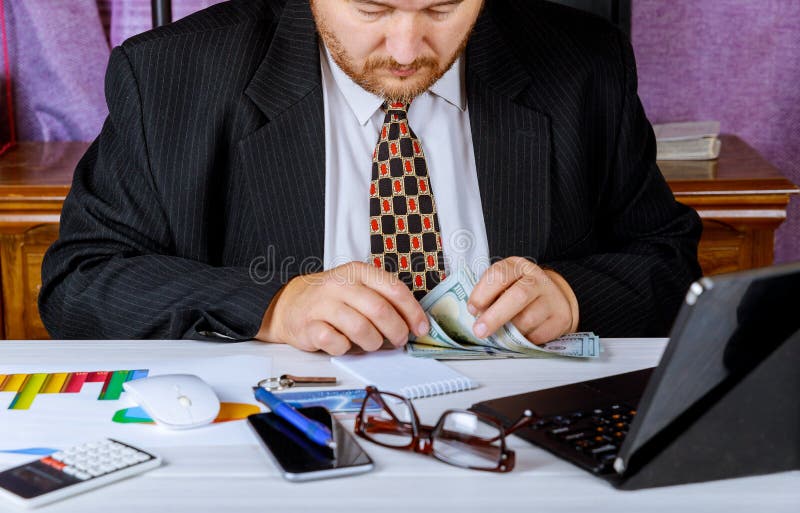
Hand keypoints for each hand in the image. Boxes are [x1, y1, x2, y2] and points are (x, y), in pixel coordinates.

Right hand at [255, 262, 429, 354]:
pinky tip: (345, 344)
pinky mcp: (309, 326)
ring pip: (360, 328)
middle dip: (396, 330)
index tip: (421, 328)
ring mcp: (322, 305)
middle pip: (379, 310)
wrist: (290, 303)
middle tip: (399, 341)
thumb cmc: (333, 298)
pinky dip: (345, 348)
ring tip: (372, 344)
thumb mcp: (358, 287)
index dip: (412, 311)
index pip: (394, 289)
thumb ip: (383, 299)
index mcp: (358, 272)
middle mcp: (340, 285)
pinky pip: (336, 342)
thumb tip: (413, 323)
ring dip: (373, 342)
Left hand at [467, 257, 578, 344]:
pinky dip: (524, 340)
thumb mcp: (505, 284)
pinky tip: (522, 335)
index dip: (482, 293)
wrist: (555, 298)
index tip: (472, 309)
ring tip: (503, 332)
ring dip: (510, 331)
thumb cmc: (520, 292)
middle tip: (479, 331)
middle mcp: (537, 279)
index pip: (499, 275)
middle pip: (517, 296)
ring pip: (527, 320)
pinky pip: (537, 335)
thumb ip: (490, 295)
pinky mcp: (561, 318)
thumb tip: (476, 315)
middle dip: (494, 316)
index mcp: (518, 267)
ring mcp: (551, 298)